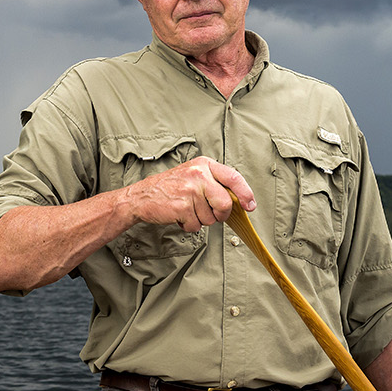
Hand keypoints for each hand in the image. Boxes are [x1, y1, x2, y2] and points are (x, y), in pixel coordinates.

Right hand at [123, 156, 255, 232]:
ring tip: (187, 210)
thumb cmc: (170, 187)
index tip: (250, 205)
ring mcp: (190, 190)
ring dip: (200, 220)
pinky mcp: (182, 206)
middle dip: (220, 214)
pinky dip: (188, 226)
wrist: (141, 196)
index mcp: (204, 165)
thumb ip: (214, 183)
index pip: (234, 177)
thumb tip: (237, 201)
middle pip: (225, 203)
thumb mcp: (193, 175)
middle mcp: (198, 174)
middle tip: (210, 214)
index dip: (246, 193)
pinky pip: (196, 225)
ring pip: (210, 218)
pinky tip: (179, 216)